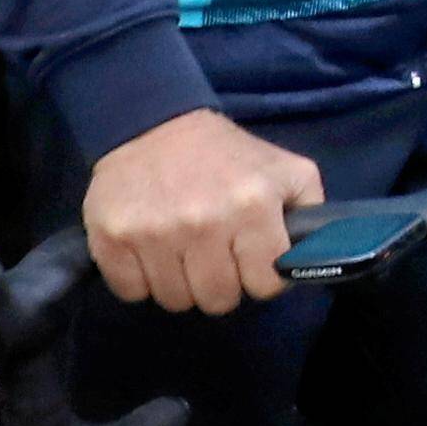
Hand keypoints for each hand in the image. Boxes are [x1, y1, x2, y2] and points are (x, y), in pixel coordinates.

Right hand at [82, 108, 325, 315]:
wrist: (151, 124)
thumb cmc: (225, 156)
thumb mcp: (286, 169)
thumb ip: (311, 210)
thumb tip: (316, 257)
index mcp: (252, 205)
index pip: (265, 284)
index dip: (261, 277)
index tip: (252, 261)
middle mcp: (203, 222)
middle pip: (217, 300)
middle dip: (221, 284)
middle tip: (215, 256)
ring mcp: (153, 233)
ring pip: (175, 301)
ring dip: (181, 283)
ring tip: (183, 250)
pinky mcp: (111, 240)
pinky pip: (132, 293)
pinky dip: (141, 279)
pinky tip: (151, 250)